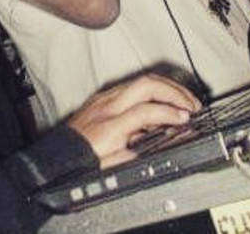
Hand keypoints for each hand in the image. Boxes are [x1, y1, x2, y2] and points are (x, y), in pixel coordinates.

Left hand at [66, 74, 201, 168]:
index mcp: (110, 126)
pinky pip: (134, 85)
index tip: (185, 119)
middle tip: (192, 104)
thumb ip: (131, 159)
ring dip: (167, 87)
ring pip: (141, 80)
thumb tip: (151, 150)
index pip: (145, 111)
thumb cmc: (80, 162)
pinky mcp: (105, 97)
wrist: (57, 154)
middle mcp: (108, 106)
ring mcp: (106, 98)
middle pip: (146, 85)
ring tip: (184, 99)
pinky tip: (164, 99)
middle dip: (174, 91)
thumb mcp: (108, 169)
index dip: (168, 113)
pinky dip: (155, 89)